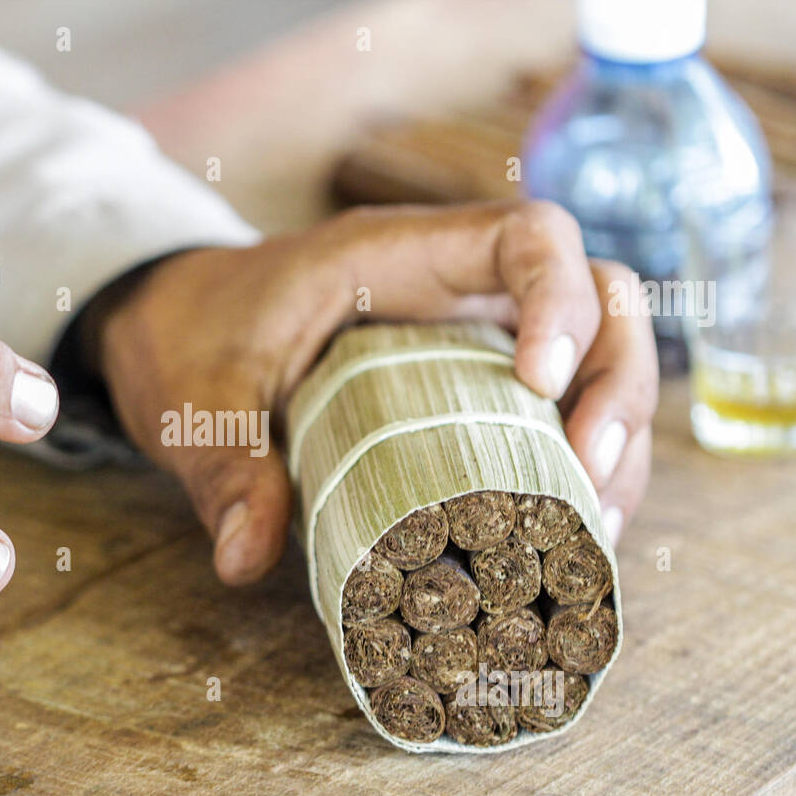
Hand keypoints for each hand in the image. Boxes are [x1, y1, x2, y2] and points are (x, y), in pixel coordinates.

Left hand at [94, 200, 656, 584]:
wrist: (175, 329)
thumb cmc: (191, 337)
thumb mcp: (196, 398)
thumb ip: (223, 466)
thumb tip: (245, 559)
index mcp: (398, 256)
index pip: (528, 236)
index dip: (563, 300)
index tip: (542, 386)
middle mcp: (457, 287)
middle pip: (601, 297)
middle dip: (618, 384)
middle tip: (591, 475)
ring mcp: (474, 337)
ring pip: (599, 357)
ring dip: (620, 436)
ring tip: (598, 526)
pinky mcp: (473, 388)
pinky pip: (559, 413)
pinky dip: (583, 467)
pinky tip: (578, 532)